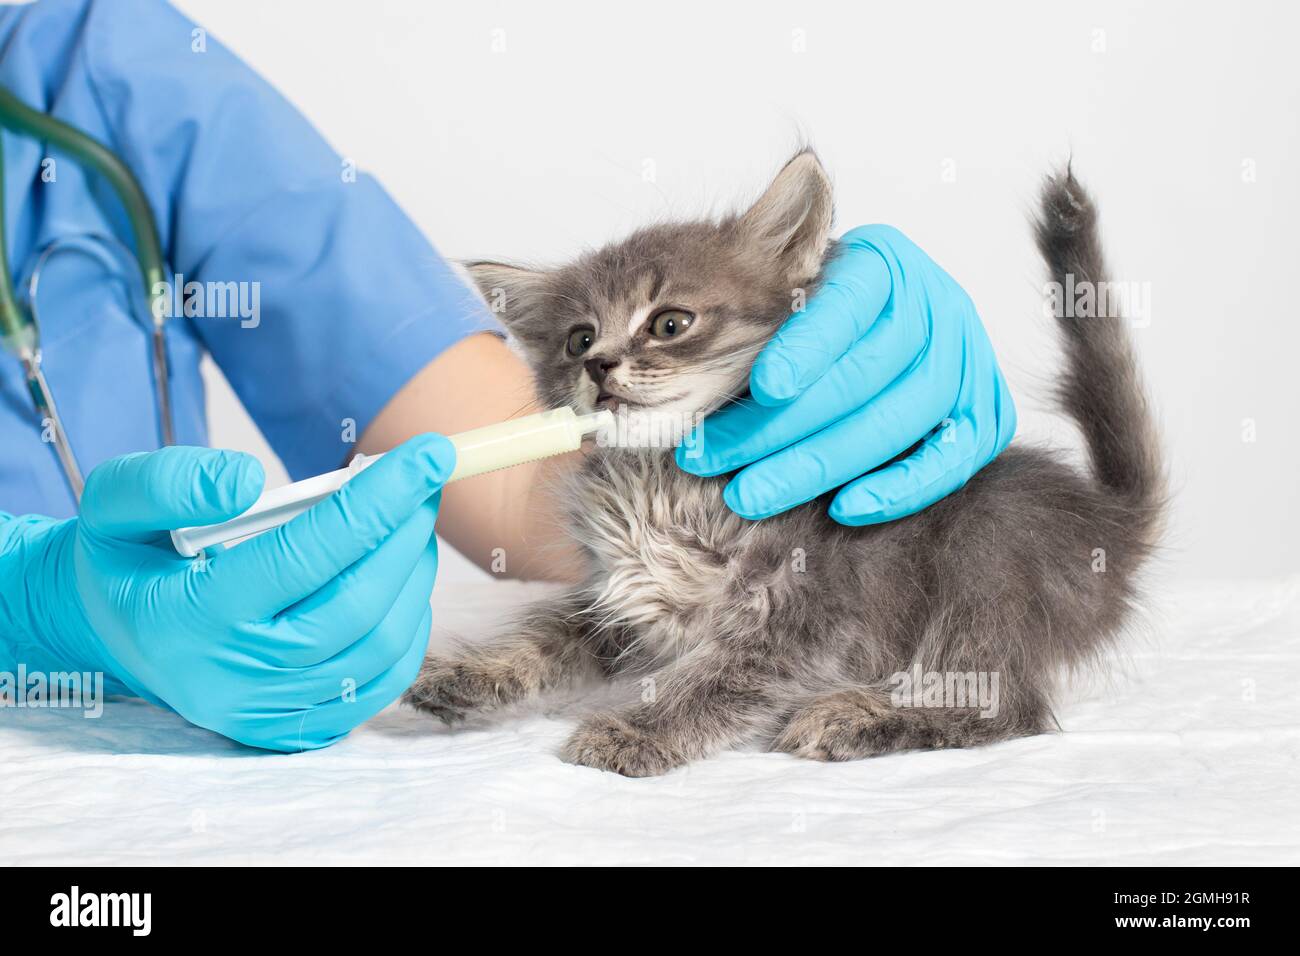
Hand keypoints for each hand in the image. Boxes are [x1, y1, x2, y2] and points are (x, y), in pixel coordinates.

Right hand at [0, 436, 454, 750]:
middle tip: (424, 484)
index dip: (377, 502)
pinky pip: (380, 683)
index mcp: (191, 618)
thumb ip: (170, 482)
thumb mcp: (115, 501)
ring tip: (411, 526)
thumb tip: (247, 479)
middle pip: (357, 606)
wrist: (115, 632)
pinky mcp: (296, 728)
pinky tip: (401, 582)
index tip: (428, 456)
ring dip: (415, 578)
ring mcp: (269, 711)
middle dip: (405, 536)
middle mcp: (234, 676)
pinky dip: (409, 627)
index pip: (305, 556)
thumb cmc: (128, 557)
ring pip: (381, 648)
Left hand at [677, 225, 1015, 523]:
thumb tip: (648, 367)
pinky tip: (846, 508)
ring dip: (822, 462)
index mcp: (882, 261)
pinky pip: (952, 458)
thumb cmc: (811, 319)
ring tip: (751, 492)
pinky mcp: (983, 413)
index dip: (807, 347)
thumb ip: (746, 314)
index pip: (847, 303)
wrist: (893, 329)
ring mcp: (966, 358)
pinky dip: (900, 486)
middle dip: (781, 424)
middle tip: (710, 457)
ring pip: (901, 416)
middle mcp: (935, 302)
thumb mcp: (782, 293)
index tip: (761, 388)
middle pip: (865, 372)